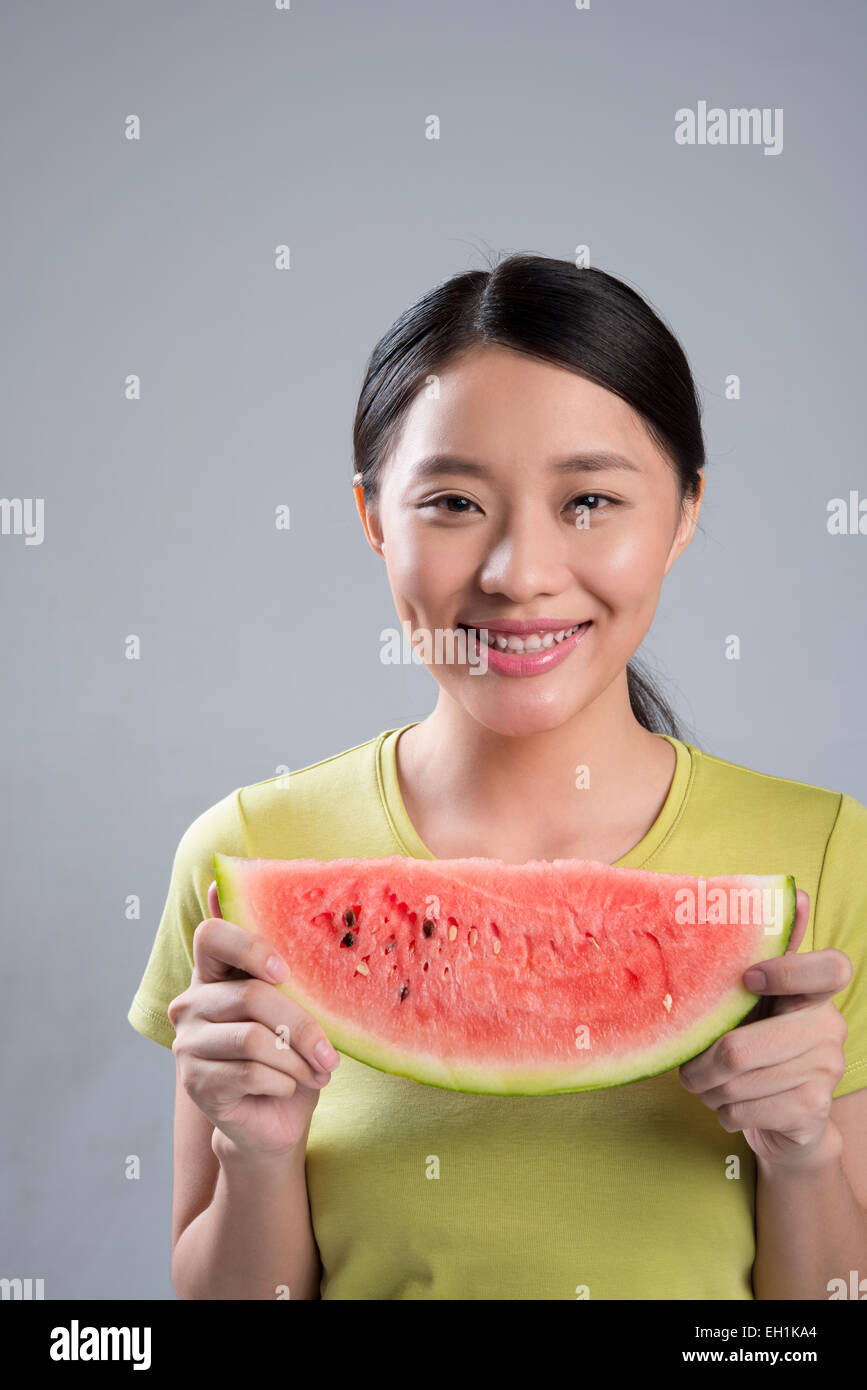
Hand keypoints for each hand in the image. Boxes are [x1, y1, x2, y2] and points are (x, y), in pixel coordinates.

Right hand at [167, 881, 340, 1160]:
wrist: (275, 1120)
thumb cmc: (287, 1053)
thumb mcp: (291, 1006)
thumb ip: (282, 966)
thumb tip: (270, 903)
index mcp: (213, 974)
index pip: (211, 935)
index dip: (250, 947)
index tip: (285, 971)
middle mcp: (191, 1004)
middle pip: (250, 994)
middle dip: (302, 1025)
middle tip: (330, 1053)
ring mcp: (187, 1044)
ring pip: (253, 1038)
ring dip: (297, 1060)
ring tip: (319, 1072)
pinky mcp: (194, 1084)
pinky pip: (250, 1073)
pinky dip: (283, 1082)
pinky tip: (289, 1088)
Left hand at [678, 889, 851, 1168]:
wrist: (785, 1119)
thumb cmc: (757, 1042)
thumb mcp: (752, 999)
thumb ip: (760, 951)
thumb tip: (793, 890)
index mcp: (816, 992)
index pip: (831, 968)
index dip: (789, 970)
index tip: (748, 979)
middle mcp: (830, 1027)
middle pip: (743, 1047)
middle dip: (702, 1064)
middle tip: (690, 1068)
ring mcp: (827, 1069)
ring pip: (737, 1080)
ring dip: (709, 1089)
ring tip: (710, 1085)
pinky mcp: (813, 1110)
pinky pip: (745, 1110)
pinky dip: (724, 1111)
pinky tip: (730, 1105)